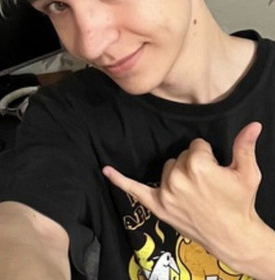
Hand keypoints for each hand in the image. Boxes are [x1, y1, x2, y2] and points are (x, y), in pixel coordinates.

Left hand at [103, 122, 262, 268]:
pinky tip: (106, 170)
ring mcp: (166, 192)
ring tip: (196, 190)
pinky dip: (120, 180)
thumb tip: (254, 125)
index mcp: (197, 165)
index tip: (216, 170)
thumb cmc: (240, 203)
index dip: (208, 155)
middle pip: (181, 155)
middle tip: (208, 183)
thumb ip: (245, 146)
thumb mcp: (248, 173)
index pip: (196, 145)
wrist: (234, 236)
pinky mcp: (159, 206)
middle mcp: (178, 177)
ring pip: (168, 168)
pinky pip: (135, 190)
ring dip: (179, 174)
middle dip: (194, 164)